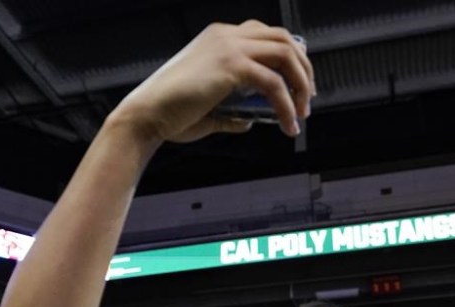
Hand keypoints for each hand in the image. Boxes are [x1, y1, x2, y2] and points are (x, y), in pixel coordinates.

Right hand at [112, 20, 313, 143]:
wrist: (147, 116)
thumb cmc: (170, 113)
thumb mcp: (208, 109)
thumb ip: (232, 111)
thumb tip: (251, 120)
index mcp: (219, 38)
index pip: (266, 35)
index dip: (289, 57)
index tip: (298, 84)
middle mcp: (226, 35)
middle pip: (283, 38)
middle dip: (303, 68)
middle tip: (307, 99)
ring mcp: (229, 47)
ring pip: (285, 54)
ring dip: (301, 84)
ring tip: (301, 113)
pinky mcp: (231, 66)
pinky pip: (274, 82)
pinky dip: (286, 105)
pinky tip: (287, 124)